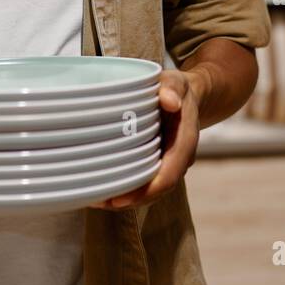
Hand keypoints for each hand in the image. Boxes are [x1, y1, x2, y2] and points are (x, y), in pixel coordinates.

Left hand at [93, 67, 205, 210]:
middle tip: (97, 201)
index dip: (145, 191)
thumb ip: (173, 89)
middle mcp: (180, 160)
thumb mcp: (176, 82)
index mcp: (185, 143)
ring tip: (95, 199)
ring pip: (150, 190)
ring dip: (125, 198)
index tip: (119, 200)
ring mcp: (170, 165)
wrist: (189, 96)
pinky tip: (104, 188)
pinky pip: (146, 182)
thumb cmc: (177, 88)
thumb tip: (170, 101)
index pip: (168, 177)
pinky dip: (127, 188)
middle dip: (129, 200)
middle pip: (156, 190)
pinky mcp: (160, 164)